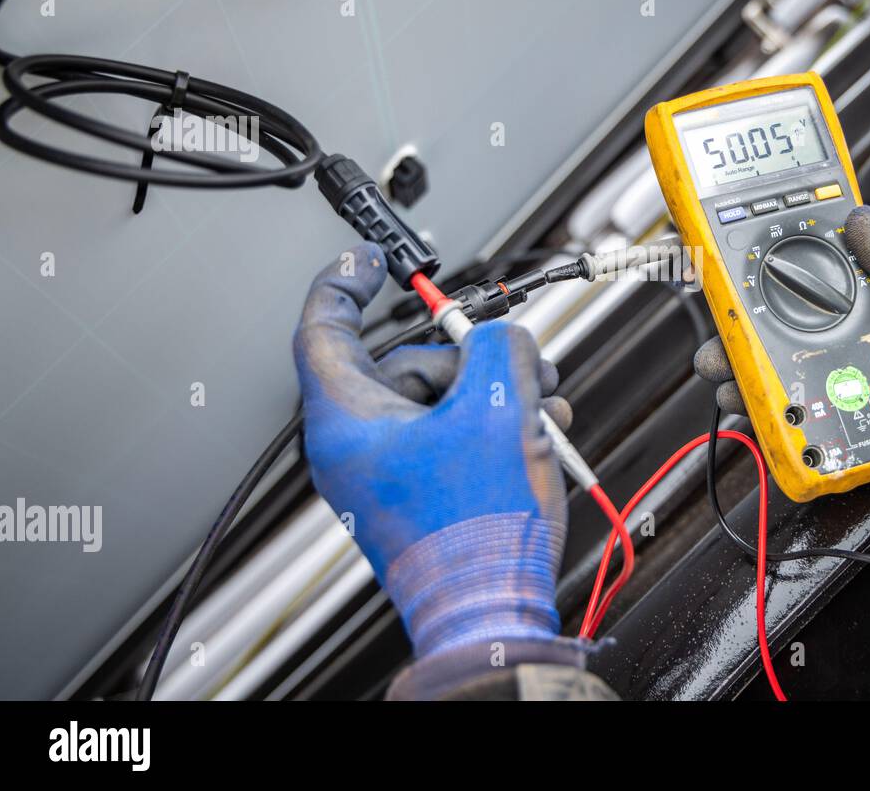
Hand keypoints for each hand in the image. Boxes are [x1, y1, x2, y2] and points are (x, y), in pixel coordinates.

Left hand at [293, 243, 571, 657]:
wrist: (492, 612)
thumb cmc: (478, 530)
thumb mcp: (498, 409)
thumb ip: (498, 348)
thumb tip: (503, 340)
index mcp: (348, 422)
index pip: (324, 329)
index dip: (345, 282)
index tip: (369, 258)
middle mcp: (358, 448)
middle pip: (407, 365)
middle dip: (474, 357)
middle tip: (524, 362)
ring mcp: (388, 474)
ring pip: (440, 402)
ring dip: (497, 394)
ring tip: (545, 408)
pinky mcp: (419, 495)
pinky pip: (450, 437)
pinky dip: (492, 428)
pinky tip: (537, 436)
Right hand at [694, 205, 869, 535]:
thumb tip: (858, 219)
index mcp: (866, 300)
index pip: (810, 268)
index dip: (770, 255)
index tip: (736, 247)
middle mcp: (838, 336)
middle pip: (769, 317)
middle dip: (732, 315)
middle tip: (720, 317)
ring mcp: (826, 380)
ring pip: (760, 365)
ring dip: (731, 362)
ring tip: (723, 367)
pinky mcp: (820, 423)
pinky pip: (774, 414)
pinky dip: (751, 408)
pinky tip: (744, 402)